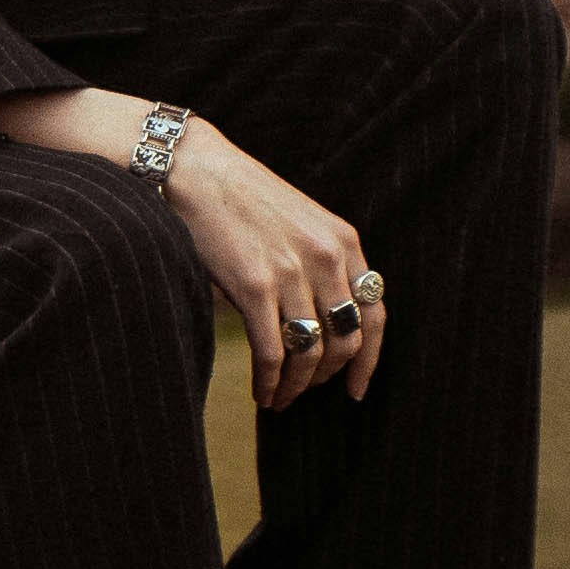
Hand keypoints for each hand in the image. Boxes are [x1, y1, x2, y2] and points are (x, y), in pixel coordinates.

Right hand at [0, 84, 382, 406]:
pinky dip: (271, 382)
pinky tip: (262, 393)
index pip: (375, 315)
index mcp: (343, 242)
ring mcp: (291, 271)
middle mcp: (326, 257)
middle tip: (307, 391)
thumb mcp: (300, 223)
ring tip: (280, 398)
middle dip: (327, 375)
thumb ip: (321, 265)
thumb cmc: (241, 199)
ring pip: (310, 353)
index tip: (355, 390)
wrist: (194, 170)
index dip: (368, 360)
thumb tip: (327, 326)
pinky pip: (273, 352)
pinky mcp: (254, 284)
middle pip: (345, 340)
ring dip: (297, 386)